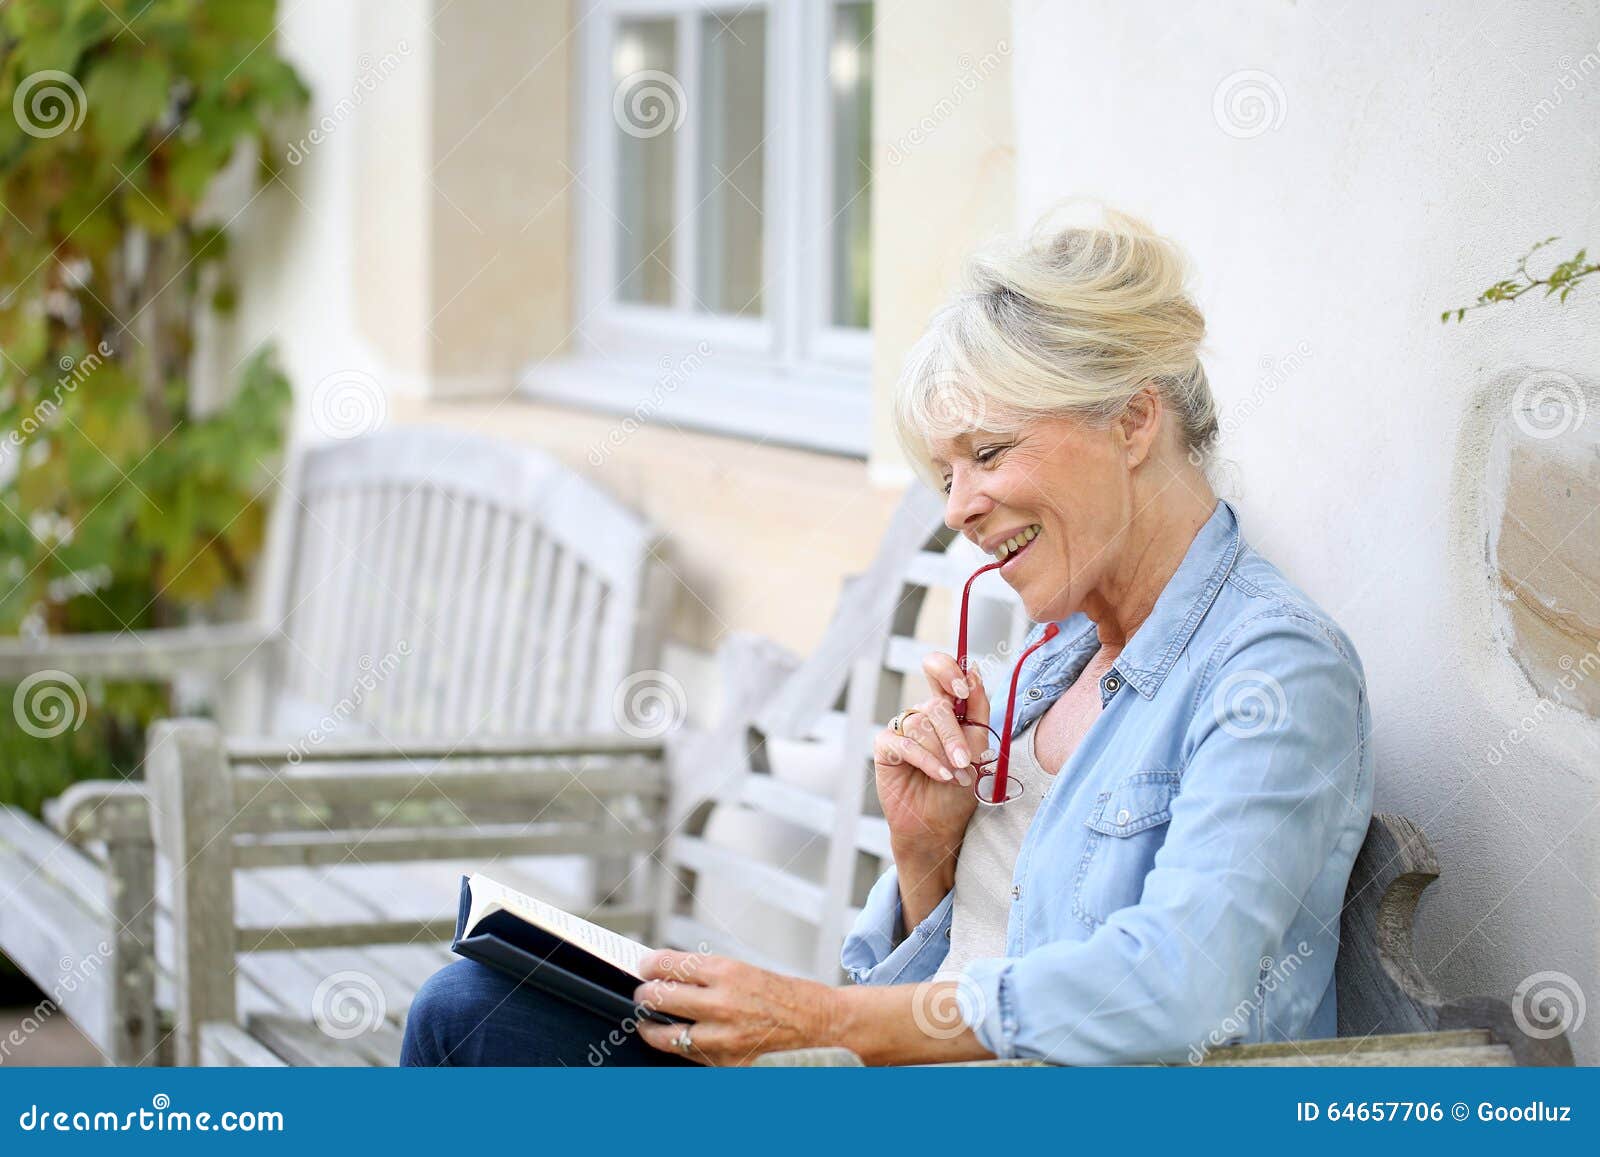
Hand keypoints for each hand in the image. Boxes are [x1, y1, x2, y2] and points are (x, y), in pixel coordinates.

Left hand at [633, 951, 839, 1065]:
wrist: (824, 1028)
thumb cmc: (792, 999)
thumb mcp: (748, 972)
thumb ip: (710, 975)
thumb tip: (674, 975)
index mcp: (727, 972)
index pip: (669, 965)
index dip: (649, 966)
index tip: (644, 967)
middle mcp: (721, 1003)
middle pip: (659, 997)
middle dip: (645, 994)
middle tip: (642, 993)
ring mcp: (722, 1037)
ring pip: (667, 1033)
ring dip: (651, 1026)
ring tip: (647, 1022)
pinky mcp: (726, 1063)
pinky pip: (689, 1056)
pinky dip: (679, 1047)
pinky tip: (674, 1040)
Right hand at [872, 651, 993, 856]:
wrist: (939, 824)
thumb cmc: (960, 788)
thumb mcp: (979, 747)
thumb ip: (978, 709)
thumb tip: (975, 670)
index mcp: (945, 708)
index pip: (940, 670)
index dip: (948, 670)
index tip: (963, 689)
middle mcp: (922, 715)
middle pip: (936, 706)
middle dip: (954, 736)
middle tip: (966, 762)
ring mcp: (902, 729)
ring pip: (921, 726)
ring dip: (942, 754)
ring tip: (954, 776)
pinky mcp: (885, 747)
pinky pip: (904, 743)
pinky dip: (926, 760)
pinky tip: (939, 776)